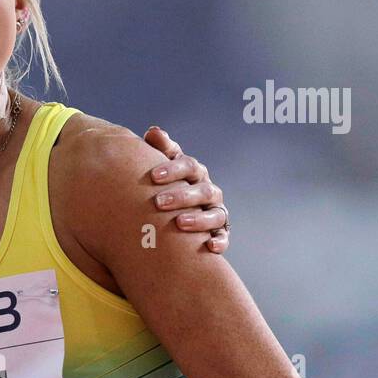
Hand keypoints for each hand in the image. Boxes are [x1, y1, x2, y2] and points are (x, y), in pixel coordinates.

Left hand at [143, 126, 228, 253]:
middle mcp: (208, 191)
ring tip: (180, 223)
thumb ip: (160, 150)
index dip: (173, 170)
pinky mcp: (219, 232)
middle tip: (158, 202)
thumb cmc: (165, 186)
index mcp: (195, 173)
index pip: (189, 166)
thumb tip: (154, 131)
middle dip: (181, 196)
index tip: (153, 176)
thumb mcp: (163, 168)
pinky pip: (223, 237)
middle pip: (202, 191)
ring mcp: (216, 211)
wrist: (173, 214)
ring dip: (199, 218)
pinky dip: (220, 241)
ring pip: (215, 214)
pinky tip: (210, 247)